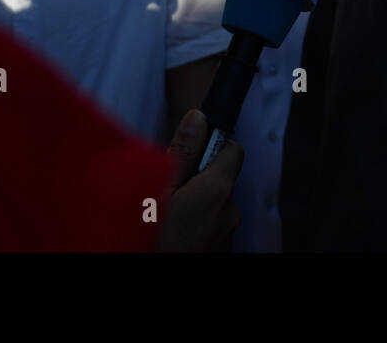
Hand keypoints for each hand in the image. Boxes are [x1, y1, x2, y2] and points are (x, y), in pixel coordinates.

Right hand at [156, 110, 243, 251]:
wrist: (155, 268)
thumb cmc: (152, 236)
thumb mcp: (159, 189)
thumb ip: (182, 153)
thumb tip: (199, 118)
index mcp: (218, 189)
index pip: (234, 149)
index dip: (214, 145)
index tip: (192, 152)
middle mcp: (231, 211)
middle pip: (223, 177)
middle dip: (200, 177)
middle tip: (170, 189)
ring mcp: (228, 234)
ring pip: (217, 203)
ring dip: (198, 202)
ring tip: (169, 215)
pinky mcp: (222, 250)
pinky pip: (213, 225)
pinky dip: (198, 223)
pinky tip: (175, 232)